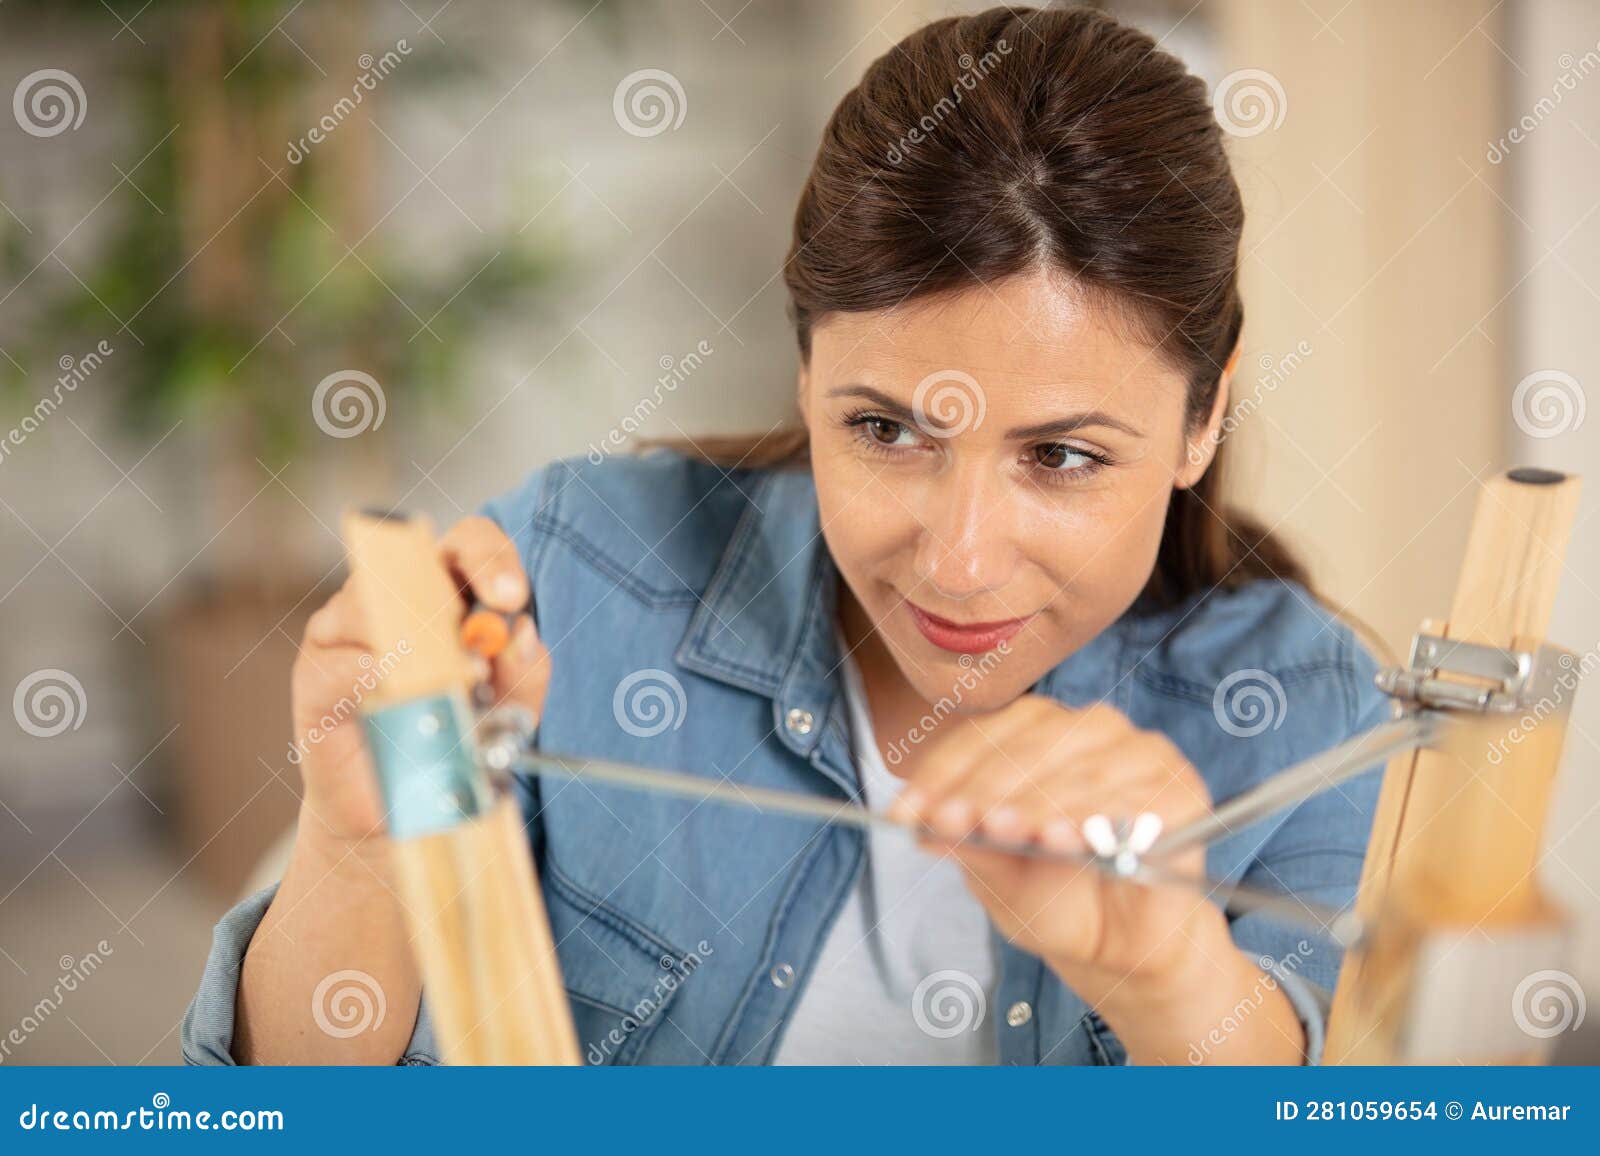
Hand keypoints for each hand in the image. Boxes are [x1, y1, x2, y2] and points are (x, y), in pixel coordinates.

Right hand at [289, 515, 550, 844]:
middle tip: (491, 614)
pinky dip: (375, 676)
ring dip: (420, 637)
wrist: (395, 808)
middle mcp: (390, 597)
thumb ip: (522, 673)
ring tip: (451, 678)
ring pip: (375, 602)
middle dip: (461, 578)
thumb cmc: (453, 741)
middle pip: (418, 555)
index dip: (491, 559)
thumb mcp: (507, 711)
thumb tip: (522, 634)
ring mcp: (344, 628)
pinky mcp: (314, 673)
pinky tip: (397, 696)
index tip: (513, 597)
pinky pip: (343, 662)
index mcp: (445, 592)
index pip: (468, 544)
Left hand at [886, 694, 1220, 985]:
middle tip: (958, 821)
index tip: (908, 813)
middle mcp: (1087, 731)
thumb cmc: (1055, 899)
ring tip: (1010, 831)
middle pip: (1032, 743)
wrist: (1119, 949)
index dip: (943, 772)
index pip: (985, 735)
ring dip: (1042, 799)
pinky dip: (1104, 814)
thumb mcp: (997, 878)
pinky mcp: (1180, 787)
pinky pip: (1141, 793)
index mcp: (1036, 736)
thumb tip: (930, 821)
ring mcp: (1138, 753)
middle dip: (987, 786)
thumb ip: (970, 845)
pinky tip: (1072, 838)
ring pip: (1084, 764)